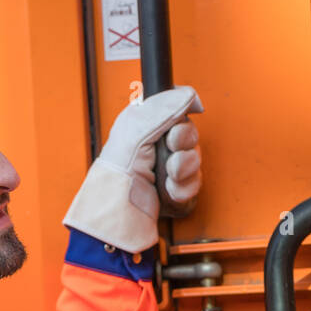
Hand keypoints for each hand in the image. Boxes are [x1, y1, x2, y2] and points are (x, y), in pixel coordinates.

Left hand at [62, 85, 203, 253]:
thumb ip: (163, 106)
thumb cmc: (115, 176)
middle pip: (190, 132)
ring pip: (196, 158)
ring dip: (183, 167)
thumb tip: (191, 95)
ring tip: (166, 174)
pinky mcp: (177, 192)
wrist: (119, 215)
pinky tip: (167, 189)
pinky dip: (182, 187)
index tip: (178, 118)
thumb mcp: (135, 129)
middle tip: (169, 146)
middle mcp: (156, 146)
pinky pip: (195, 183)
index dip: (181, 112)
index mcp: (143, 126)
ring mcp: (167, 170)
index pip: (175, 108)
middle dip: (183, 141)